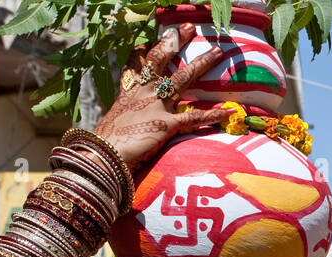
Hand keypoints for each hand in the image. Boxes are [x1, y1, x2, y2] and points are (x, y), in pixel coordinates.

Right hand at [94, 24, 230, 167]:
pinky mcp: (166, 123)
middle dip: (174, 42)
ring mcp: (155, 105)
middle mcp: (142, 93)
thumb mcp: (114, 123)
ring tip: (217, 52)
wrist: (103, 155)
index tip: (153, 40)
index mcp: (128, 93)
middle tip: (188, 28)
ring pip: (181, 79)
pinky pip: (194, 117)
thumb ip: (126, 118)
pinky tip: (228, 111)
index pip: (136, 65)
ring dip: (200, 64)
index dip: (144, 51)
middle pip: (160, 61)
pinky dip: (212, 114)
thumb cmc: (108, 144)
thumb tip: (127, 124)